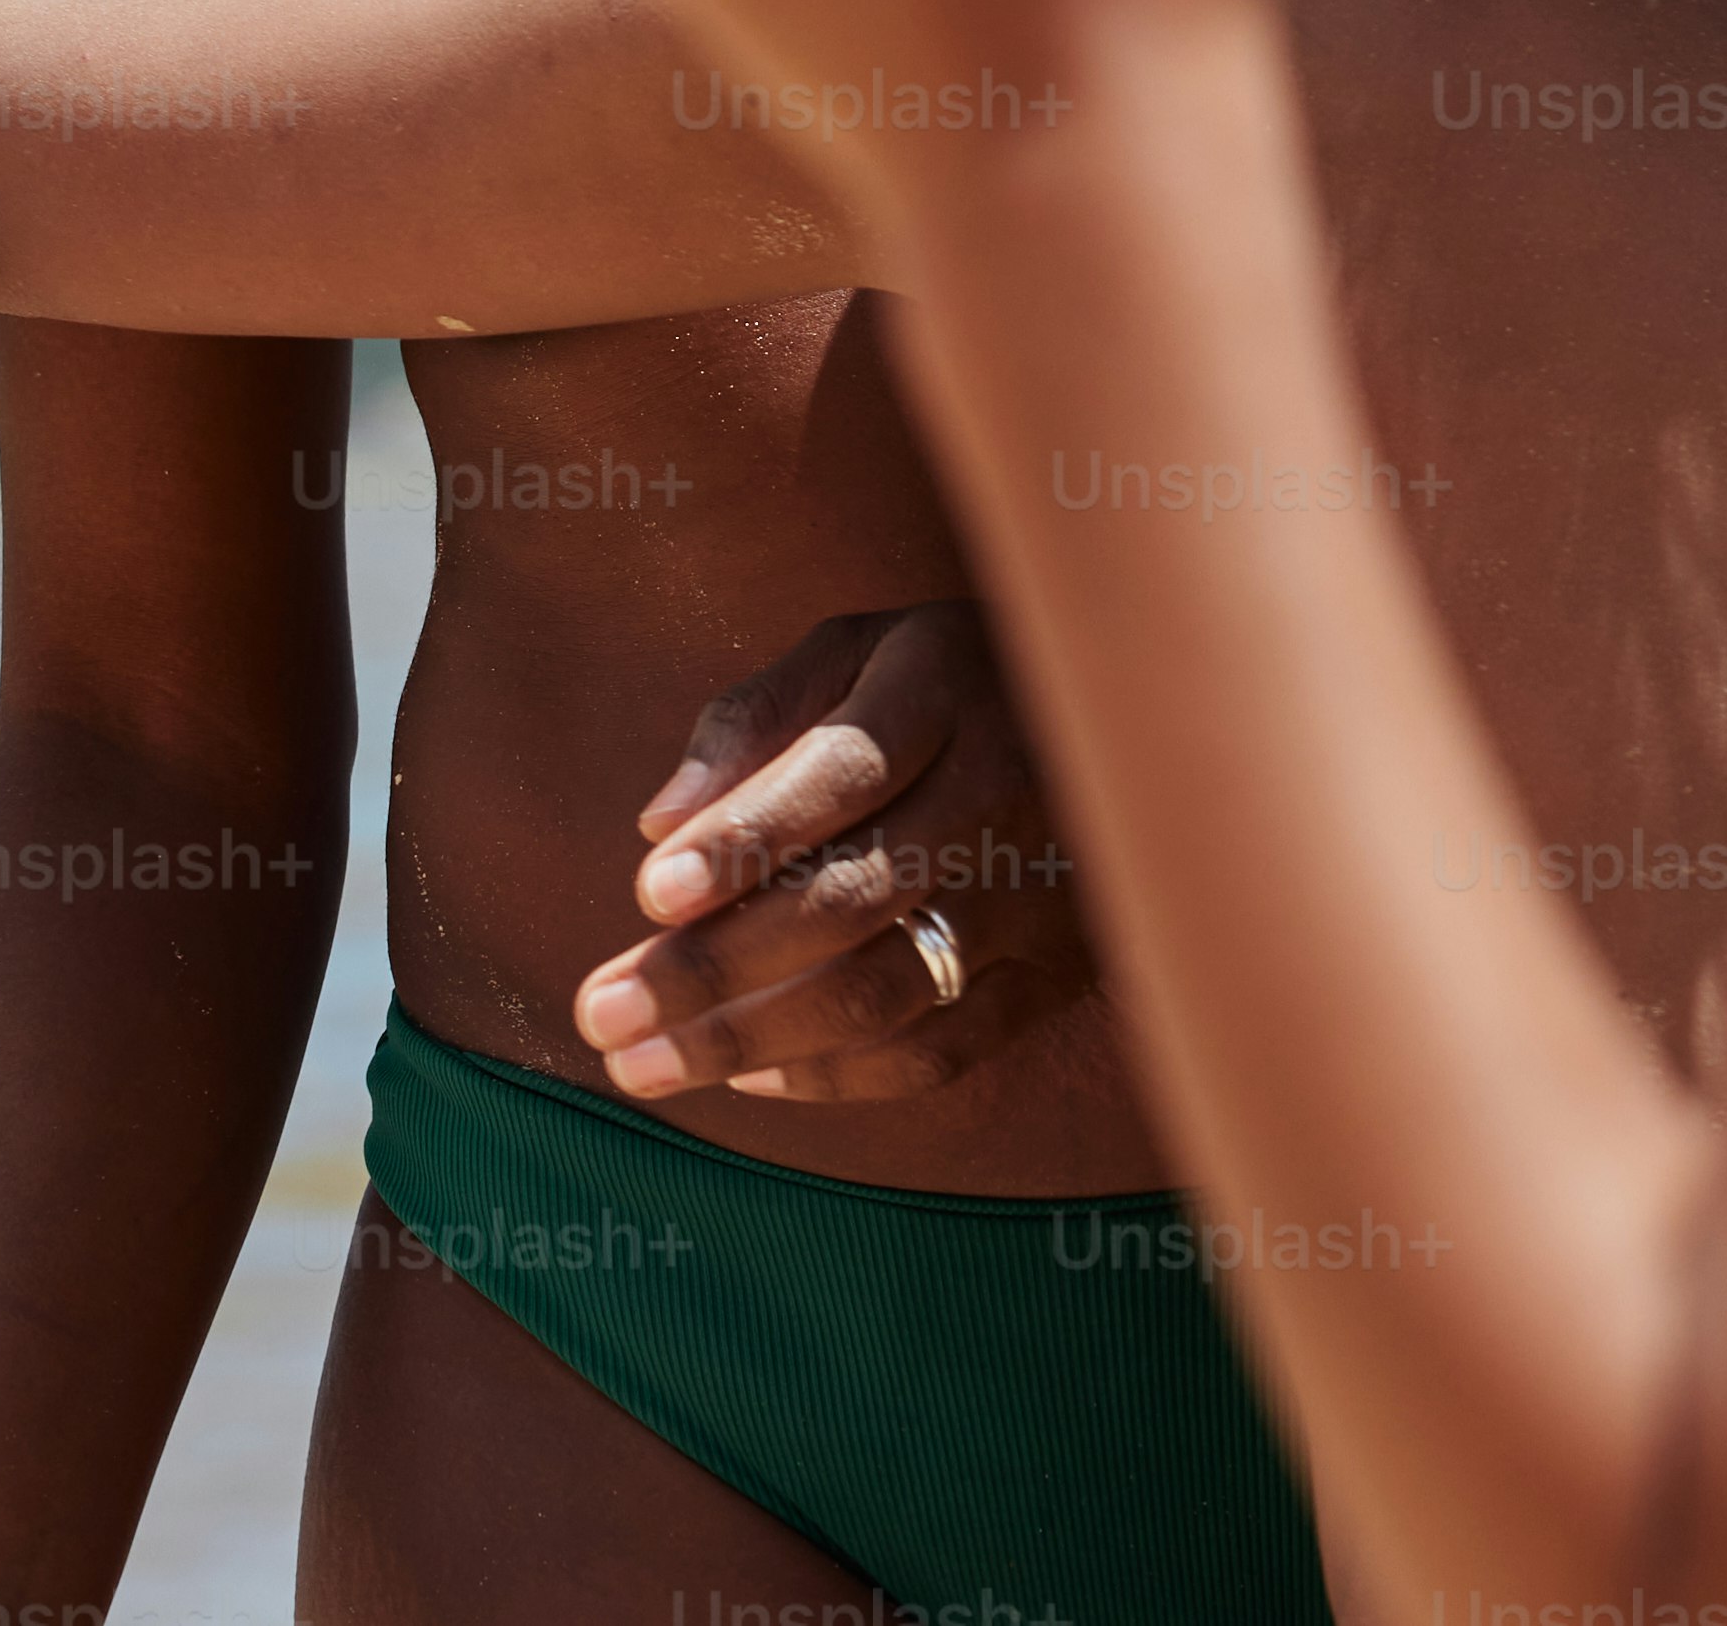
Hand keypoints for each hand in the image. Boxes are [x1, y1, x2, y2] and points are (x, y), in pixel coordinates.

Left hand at [569, 602, 1098, 1105]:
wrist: (1128, 729)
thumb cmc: (943, 681)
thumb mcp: (858, 649)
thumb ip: (754, 719)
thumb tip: (659, 825)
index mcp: (946, 691)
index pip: (841, 775)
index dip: (746, 838)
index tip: (648, 893)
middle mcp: (1001, 797)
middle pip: (848, 902)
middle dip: (712, 968)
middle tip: (598, 1012)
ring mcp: (1036, 899)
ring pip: (886, 992)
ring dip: (751, 1040)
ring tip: (639, 1064)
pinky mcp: (1055, 976)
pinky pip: (940, 1049)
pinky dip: (836, 1075)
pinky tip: (746, 1077)